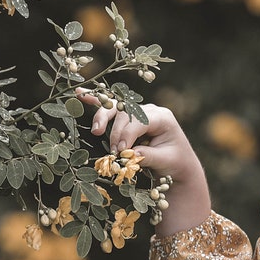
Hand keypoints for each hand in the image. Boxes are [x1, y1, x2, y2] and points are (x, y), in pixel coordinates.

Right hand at [74, 88, 199, 182]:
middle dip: (116, 131)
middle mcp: (149, 110)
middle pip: (126, 113)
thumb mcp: (166, 161)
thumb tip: (128, 154)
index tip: (121, 152)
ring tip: (96, 131)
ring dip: (102, 117)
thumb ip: (148, 156)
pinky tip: (80, 94)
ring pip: (116, 108)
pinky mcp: (128, 118)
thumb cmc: (175, 163)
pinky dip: (96, 101)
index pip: (139, 121)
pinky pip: (111, 107)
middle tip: (114, 151)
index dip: (127, 135)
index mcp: (162, 117)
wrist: (180, 165)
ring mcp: (138, 112)